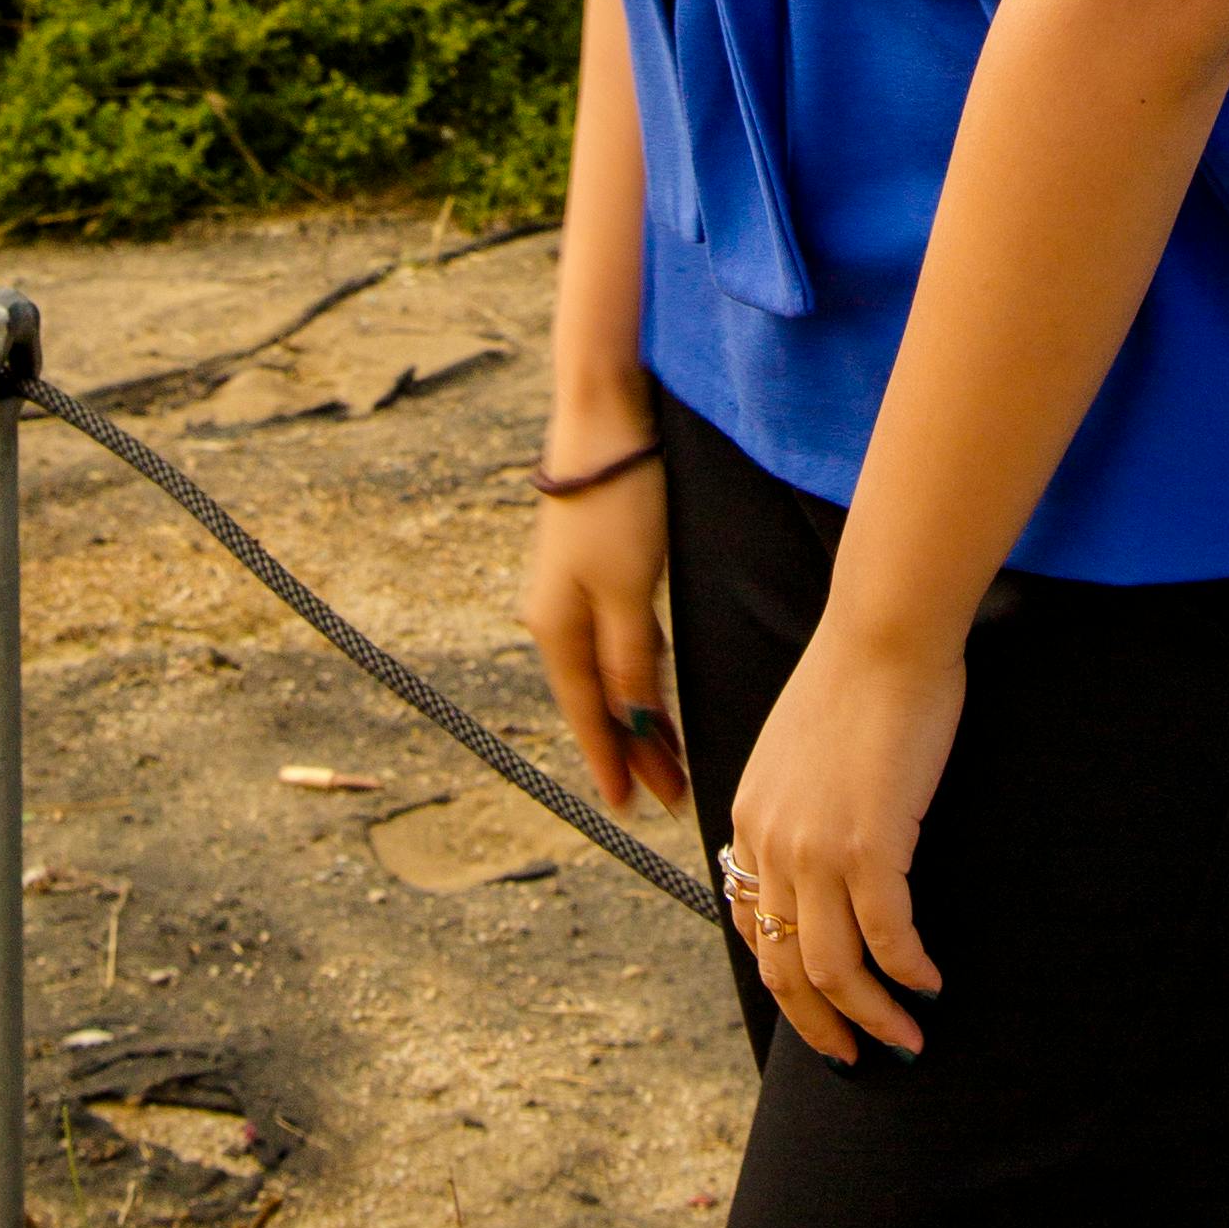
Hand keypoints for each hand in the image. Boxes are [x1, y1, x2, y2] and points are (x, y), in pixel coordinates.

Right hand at [523, 451, 686, 816]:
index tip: (632, 807)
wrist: (603, 420)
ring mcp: (574, 592)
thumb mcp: (628, 591)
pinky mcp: (597, 568)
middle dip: (633, 748)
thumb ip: (628, 659)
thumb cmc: (617, 504)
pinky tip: (655, 689)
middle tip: (672, 794)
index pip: (588, 714)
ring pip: (610, 670)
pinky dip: (638, 672)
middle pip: (599, 698)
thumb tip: (632, 720)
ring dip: (639, 713)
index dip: (612, 762)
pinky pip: (618, 639)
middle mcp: (556, 617)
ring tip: (670, 756)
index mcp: (557, 629)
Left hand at [728, 611, 960, 1063]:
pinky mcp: (870, 844)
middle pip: (784, 967)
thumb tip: (818, 858)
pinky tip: (933, 984)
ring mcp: (817, 848)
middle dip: (822, 1026)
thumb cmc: (854, 681)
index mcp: (749, 821)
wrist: (883, 633)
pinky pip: (889, 937)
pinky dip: (910, 973)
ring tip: (907, 1041)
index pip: (754, 927)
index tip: (821, 1009)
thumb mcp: (795, 752)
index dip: (786, 981)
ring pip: (833, 968)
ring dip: (872, 1017)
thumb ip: (794, 808)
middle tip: (857, 1058)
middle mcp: (771, 843)